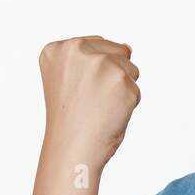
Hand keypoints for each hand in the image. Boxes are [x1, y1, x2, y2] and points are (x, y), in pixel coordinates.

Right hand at [38, 35, 139, 168]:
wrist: (70, 149)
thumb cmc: (70, 118)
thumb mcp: (69, 78)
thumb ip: (92, 56)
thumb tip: (129, 47)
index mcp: (59, 48)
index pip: (98, 45)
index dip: (93, 73)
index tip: (77, 90)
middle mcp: (77, 50)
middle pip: (118, 52)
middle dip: (111, 76)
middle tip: (90, 100)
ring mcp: (100, 64)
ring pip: (130, 70)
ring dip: (121, 90)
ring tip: (99, 107)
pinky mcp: (121, 81)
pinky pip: (136, 90)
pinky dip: (128, 105)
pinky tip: (109, 115)